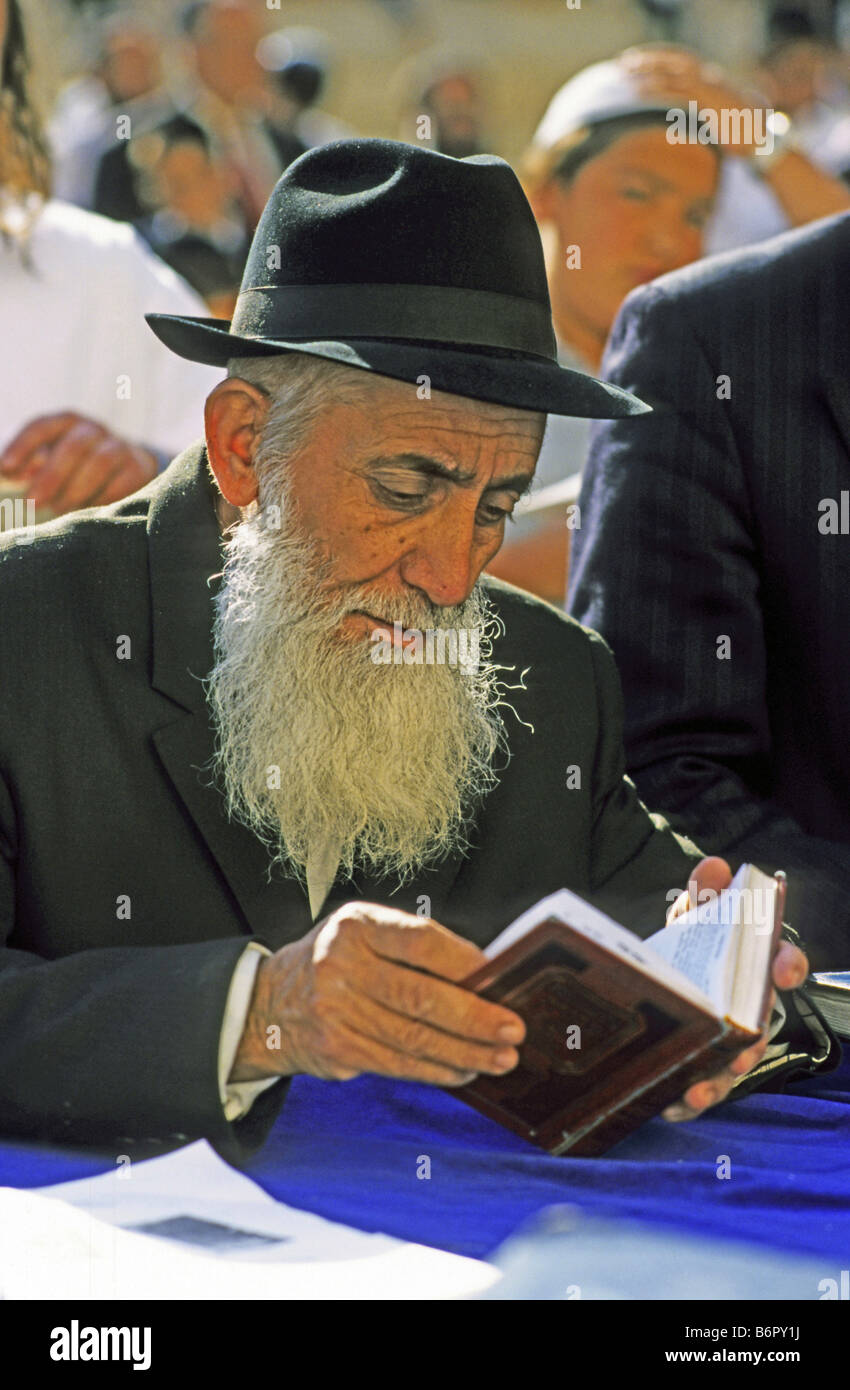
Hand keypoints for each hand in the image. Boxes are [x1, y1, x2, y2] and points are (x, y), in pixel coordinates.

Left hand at [0, 412, 158, 515]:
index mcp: (67, 423)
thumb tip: (9, 474)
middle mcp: (93, 430)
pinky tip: (88, 515)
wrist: (129, 469)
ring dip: (77, 489)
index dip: (23, 446)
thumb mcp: (53, 462)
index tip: (6, 468)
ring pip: (100, 462)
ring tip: (60, 511)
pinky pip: (123, 482)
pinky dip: (103, 500)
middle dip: (52, 476)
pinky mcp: (140, 467)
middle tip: (33, 502)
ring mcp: (120, 446)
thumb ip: (33, 467)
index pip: (42, 427)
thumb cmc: (78, 470)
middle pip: (73, 446)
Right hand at [231, 902, 526, 1086]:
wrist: (270, 1002)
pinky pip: (399, 1064)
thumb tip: (484, 978)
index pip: (421, 941)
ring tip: (501, 1059)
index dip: (465, 963)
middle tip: (514, 1030)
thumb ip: (413, 948)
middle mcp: (341, 966)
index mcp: (357, 925)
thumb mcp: (364, 934)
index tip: (501, 979)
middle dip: (476, 1018)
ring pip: (414, 1038)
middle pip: (421, 997)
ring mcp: (336, 1012)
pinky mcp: (337, 1050)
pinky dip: (437, 1070)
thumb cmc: (336, 961)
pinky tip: (464, 1070)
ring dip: (465, 1052)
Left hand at [619, 46, 768, 157]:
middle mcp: (711, 79)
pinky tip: (641, 92)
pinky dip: (658, 90)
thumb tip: (687, 115)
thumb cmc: (742, 133)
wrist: (763, 141)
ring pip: (674, 74)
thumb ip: (703, 110)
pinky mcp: (708, 105)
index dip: (661, 57)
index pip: (683, 60)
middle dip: (649, 59)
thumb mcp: (721, 117)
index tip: (639, 59)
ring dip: (648, 73)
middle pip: (676, 61)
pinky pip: (678, 93)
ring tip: (625, 76)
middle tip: (624, 62)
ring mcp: (710, 90)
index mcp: (713, 79)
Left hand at [661, 857, 807, 1120]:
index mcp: (751, 973)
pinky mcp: (699, 1077)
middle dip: (753, 1039)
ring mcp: (726, 1049)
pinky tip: (674, 1103)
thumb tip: (715, 867)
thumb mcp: (689, 924)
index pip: (782, 966)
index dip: (787, 965)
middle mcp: (747, 1015)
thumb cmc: (686, 962)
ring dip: (719, 1080)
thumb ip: (702, 895)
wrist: (656, 999)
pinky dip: (687, 1102)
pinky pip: (697, 1094)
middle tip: (742, 1044)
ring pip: (731, 1070)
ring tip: (700, 1087)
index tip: (783, 968)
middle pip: (761, 1030)